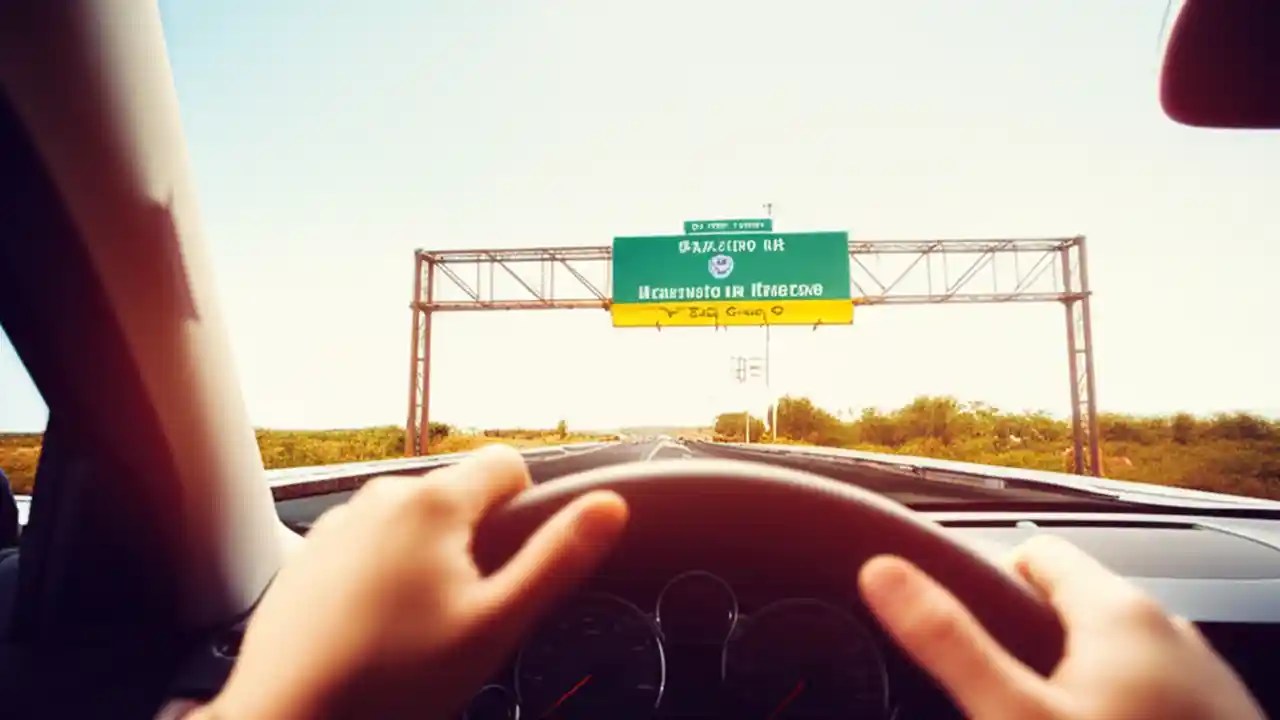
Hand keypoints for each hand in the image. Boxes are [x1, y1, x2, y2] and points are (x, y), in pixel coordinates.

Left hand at [200, 444, 627, 719]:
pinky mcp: (308, 556)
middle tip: (466, 612)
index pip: (506, 463)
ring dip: (428, 558)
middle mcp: (382, 496)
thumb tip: (611, 505)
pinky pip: (369, 547)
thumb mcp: (494, 627)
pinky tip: (374, 631)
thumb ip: (556, 559)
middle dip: (474, 542)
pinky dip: (383, 575)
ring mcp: (338, 524)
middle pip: (459, 496)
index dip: (525, 510)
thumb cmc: (391, 683)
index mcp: (433, 503)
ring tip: (416, 629)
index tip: (510, 566)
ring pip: (413, 523)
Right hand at [858, 535, 1264, 719]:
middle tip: (996, 699)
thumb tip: (883, 574)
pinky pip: (1149, 696)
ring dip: (1073, 683)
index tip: (960, 629)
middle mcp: (1170, 632)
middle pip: (1072, 608)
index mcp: (1119, 612)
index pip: (1035, 554)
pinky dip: (1116, 710)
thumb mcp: (1017, 717)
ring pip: (1113, 657)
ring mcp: (1203, 680)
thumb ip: (950, 643)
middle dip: (1027, 644)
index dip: (986, 584)